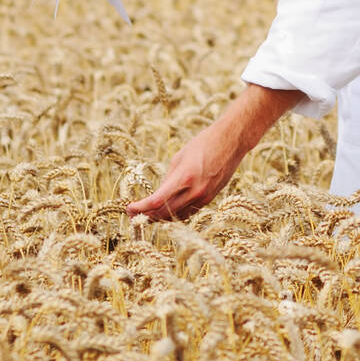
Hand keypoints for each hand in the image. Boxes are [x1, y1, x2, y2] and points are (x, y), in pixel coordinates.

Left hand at [125, 85, 302, 222]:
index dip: (140, 208)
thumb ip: (168, 180)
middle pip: (164, 213)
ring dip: (159, 218)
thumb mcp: (179, 158)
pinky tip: (165, 212)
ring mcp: (204, 197)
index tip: (128, 208)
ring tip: (146, 216)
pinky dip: (175, 215)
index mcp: (184, 178)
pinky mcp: (209, 199)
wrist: (231, 142)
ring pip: (176, 217)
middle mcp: (194, 192)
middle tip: (133, 214)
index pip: (156, 202)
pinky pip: (188, 213)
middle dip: (146, 216)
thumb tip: (156, 198)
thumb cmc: (203, 144)